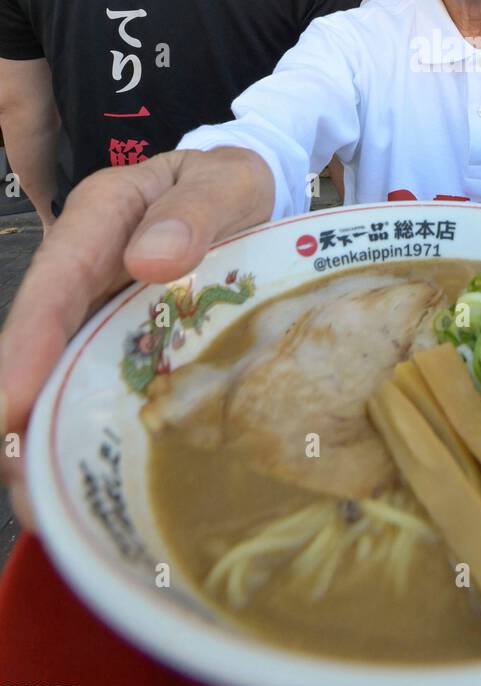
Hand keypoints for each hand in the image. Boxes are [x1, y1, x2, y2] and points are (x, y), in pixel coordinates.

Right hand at [0, 147, 273, 529]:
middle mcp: (85, 267)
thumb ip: (193, 211)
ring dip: (55, 434)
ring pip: (64, 372)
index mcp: (99, 217)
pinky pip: (101, 382)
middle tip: (27, 485)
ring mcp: (100, 306)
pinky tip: (102, 477)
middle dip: (26, 413)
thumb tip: (151, 259)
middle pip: (43, 342)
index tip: (11, 406)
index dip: (28, 346)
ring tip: (53, 505)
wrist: (251, 188)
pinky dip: (96, 426)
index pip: (55, 282)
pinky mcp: (122, 336)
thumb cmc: (232, 181)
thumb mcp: (225, 181)